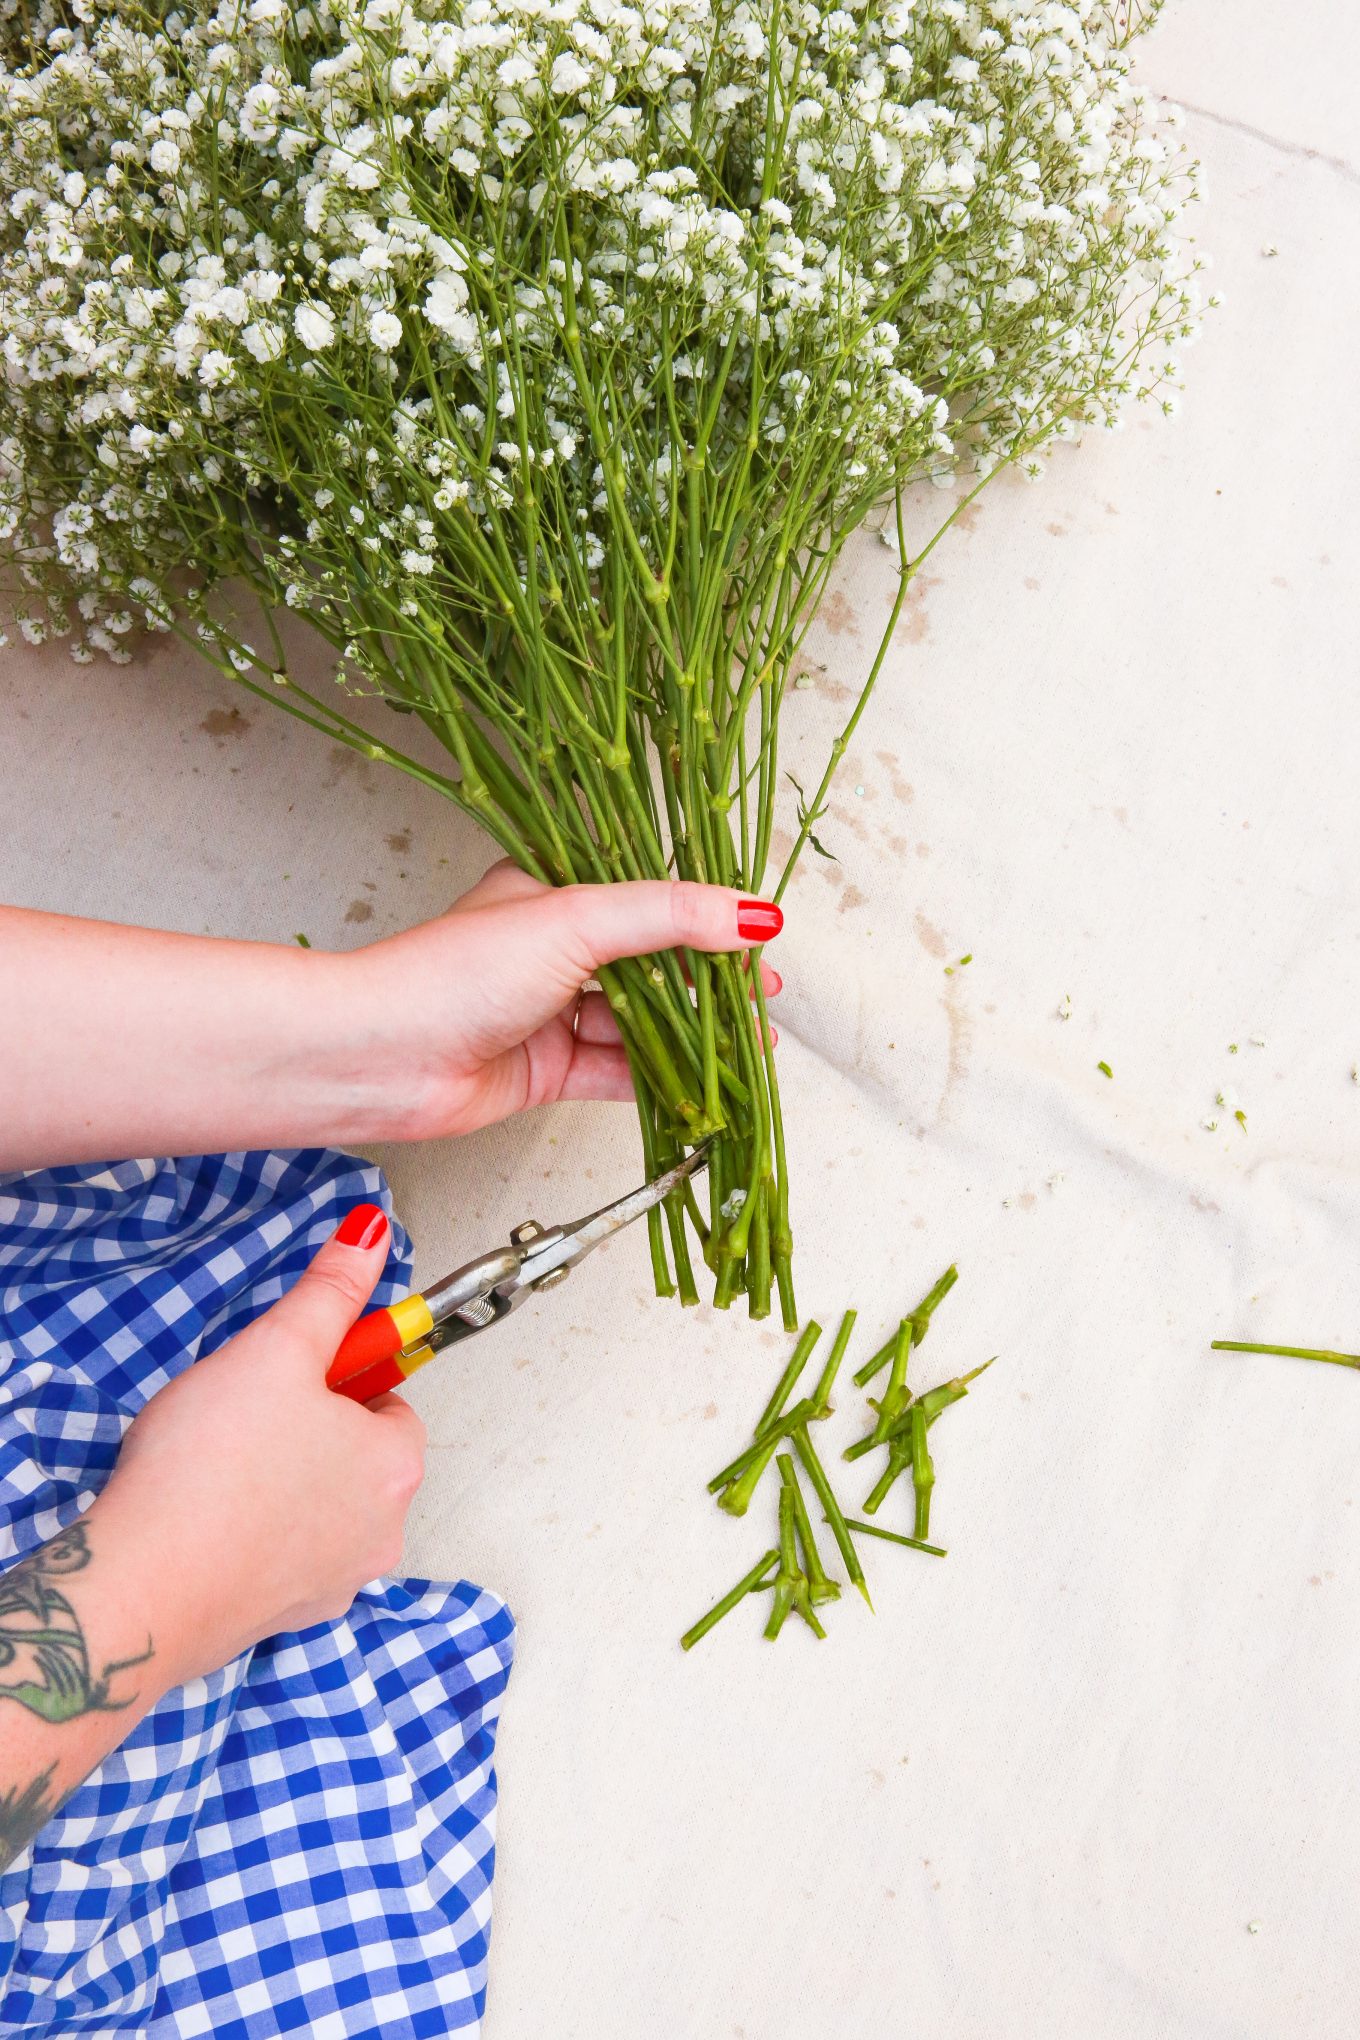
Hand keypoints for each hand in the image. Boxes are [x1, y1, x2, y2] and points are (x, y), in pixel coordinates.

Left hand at [0, 874, 782, 1168]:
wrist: (379, 1059)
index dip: (708, 920)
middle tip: (765, 1004)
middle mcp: (554, 947)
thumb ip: (671, 916)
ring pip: (641, 1023)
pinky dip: (662, 1081)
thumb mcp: (576, 920)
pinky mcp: (547, 1069)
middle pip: (653, 965)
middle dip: (710, 986)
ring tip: (747, 1051)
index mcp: (554, 890)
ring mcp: (551, 1010)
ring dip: (692, 1038)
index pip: (650, 899)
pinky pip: (619, 1073)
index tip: (761, 940)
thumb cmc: (453, 973)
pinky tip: (704, 1088)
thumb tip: (752, 914)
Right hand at [89, 1205, 420, 1687]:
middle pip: (356, 1455)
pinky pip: (279, 1558)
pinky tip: (206, 1518)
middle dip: (306, 1430)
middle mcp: (383, 1531)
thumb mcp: (276, 1348)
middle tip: (245, 1417)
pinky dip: (252, 1535)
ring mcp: (335, 1582)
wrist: (143, 1586)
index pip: (388, 1398)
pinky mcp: (284, 1618)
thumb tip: (370, 1233)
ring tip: (216, 1467)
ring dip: (280, 1483)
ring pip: (317, 1507)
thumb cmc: (209, 1467)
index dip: (335, 1376)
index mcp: (396, 1464)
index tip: (289, 1374)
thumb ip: (329, 1290)